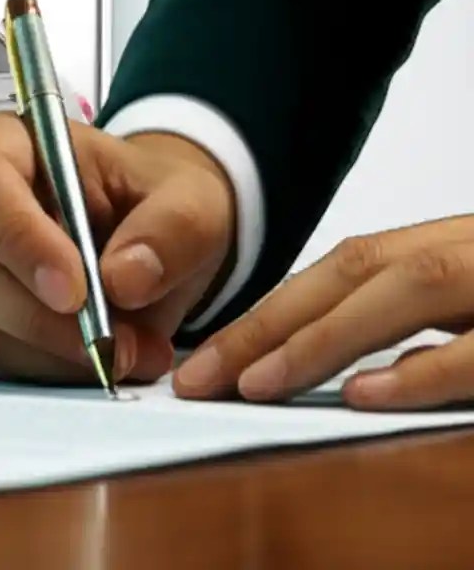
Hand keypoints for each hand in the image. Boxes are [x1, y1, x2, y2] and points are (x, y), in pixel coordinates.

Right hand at [0, 111, 235, 384]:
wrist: (146, 239)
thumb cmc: (152, 201)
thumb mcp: (192, 199)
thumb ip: (172, 228)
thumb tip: (124, 279)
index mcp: (6, 146)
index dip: (17, 241)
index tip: (74, 292)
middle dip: (47, 321)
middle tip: (120, 343)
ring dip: (57, 355)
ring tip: (132, 350)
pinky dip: (51, 372)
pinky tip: (100, 356)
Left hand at [174, 216, 473, 409]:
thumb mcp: (472, 314)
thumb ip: (420, 334)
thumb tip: (347, 377)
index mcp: (455, 247)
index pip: (348, 269)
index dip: (270, 313)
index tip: (203, 364)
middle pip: (360, 270)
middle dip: (268, 325)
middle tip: (197, 380)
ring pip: (413, 288)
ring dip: (325, 338)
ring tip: (254, 385)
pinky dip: (420, 372)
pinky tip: (362, 395)